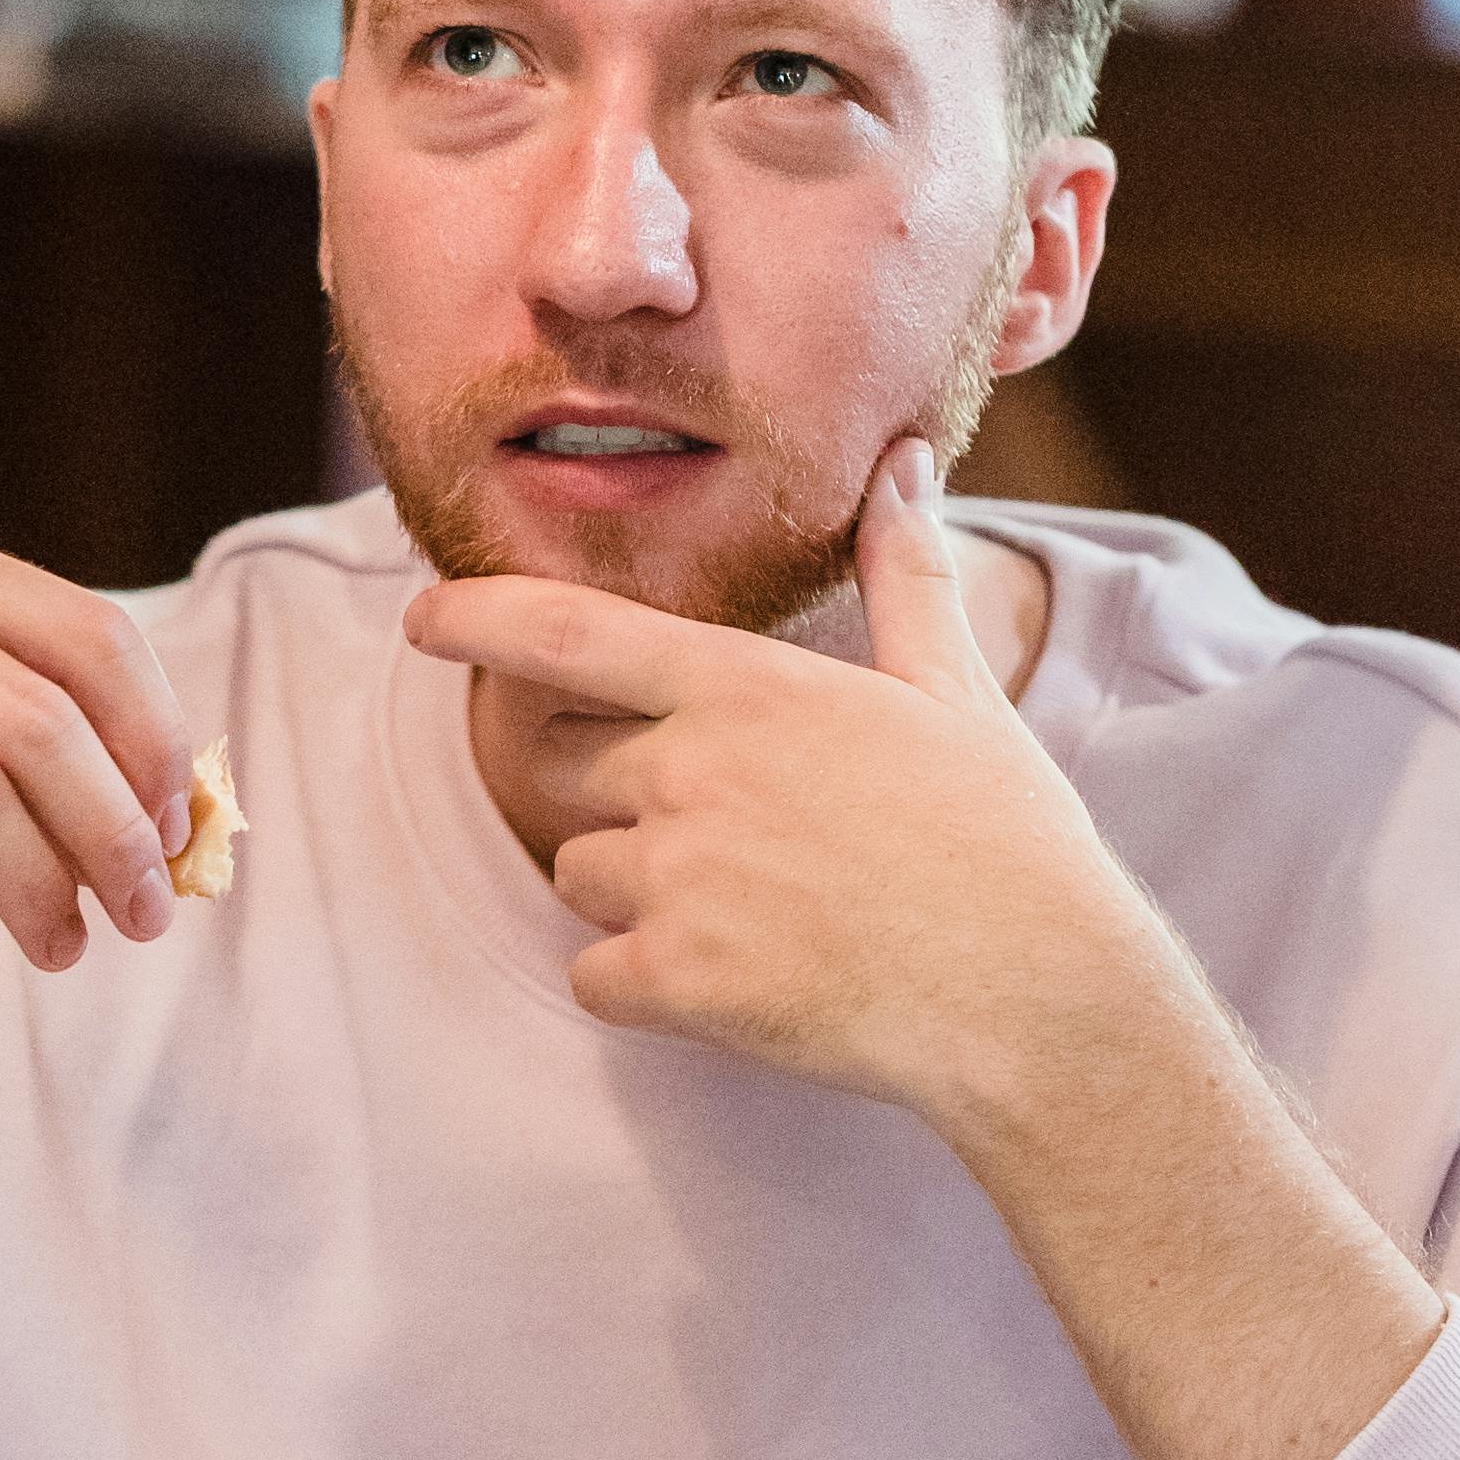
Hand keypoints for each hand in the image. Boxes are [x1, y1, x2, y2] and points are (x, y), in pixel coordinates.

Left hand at [403, 443, 1158, 1146]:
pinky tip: (741, 982)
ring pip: (577, 876)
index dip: (478, 620)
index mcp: (747, 689)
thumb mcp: (955, 691)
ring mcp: (679, 878)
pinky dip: (645, 988)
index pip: (568, 633)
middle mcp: (693, 771)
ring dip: (632, 896)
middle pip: (565, 769)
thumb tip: (904, 463)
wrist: (1038, 995)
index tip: (420, 617)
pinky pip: (594, 979)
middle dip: (616, 797)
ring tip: (757, 910)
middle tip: (733, 834)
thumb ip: (902, 575)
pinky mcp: (679, 980)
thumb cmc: (1004, 839)